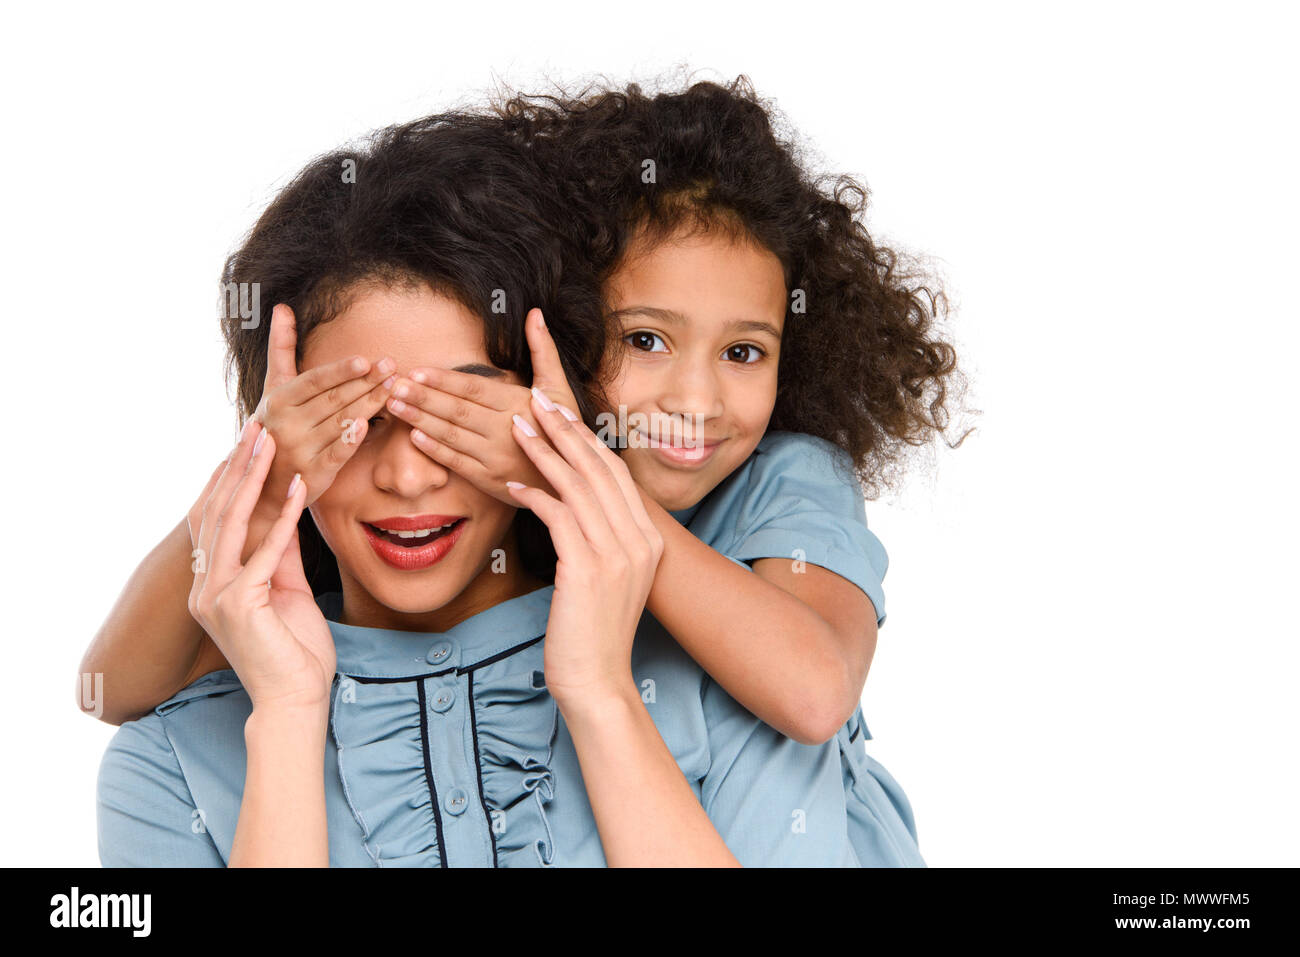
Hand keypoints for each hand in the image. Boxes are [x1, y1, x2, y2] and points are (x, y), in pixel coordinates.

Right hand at [188, 418, 334, 711]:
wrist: (296, 701)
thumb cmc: (295, 651)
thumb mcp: (287, 589)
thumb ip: (281, 553)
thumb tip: (286, 511)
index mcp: (210, 583)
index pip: (214, 518)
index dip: (228, 478)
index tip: (247, 441)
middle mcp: (204, 587)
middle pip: (217, 512)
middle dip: (237, 466)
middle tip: (256, 425)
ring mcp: (215, 597)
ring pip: (232, 523)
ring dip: (252, 478)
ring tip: (270, 441)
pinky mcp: (239, 606)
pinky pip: (264, 551)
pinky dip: (284, 517)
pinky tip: (301, 487)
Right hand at [249, 302, 396, 516]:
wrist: (264, 478)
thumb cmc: (275, 424)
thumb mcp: (274, 387)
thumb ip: (281, 349)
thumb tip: (282, 307)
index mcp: (278, 400)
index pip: (314, 381)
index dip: (340, 371)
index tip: (366, 359)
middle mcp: (287, 423)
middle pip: (333, 399)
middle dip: (365, 382)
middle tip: (392, 367)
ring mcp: (300, 449)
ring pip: (341, 422)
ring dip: (369, 405)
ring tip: (394, 389)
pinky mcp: (314, 472)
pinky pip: (337, 453)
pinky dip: (351, 440)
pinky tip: (368, 426)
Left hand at [387, 308, 579, 503]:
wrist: (571, 478)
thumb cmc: (562, 428)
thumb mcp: (559, 388)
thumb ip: (543, 351)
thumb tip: (535, 314)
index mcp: (519, 404)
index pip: (474, 389)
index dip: (443, 380)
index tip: (417, 370)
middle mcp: (505, 431)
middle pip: (456, 411)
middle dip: (422, 397)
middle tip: (394, 384)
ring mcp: (495, 458)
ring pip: (451, 435)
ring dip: (419, 420)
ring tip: (394, 405)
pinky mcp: (489, 480)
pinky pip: (456, 462)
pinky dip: (434, 450)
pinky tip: (413, 437)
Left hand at [504, 388, 663, 703]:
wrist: (597, 683)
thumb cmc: (592, 635)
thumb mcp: (607, 581)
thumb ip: (600, 543)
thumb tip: (572, 510)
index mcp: (647, 541)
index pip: (616, 475)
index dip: (587, 440)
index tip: (561, 414)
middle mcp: (639, 542)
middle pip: (600, 470)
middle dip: (566, 431)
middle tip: (537, 401)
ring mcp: (617, 555)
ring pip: (578, 486)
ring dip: (545, 452)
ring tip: (518, 426)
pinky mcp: (588, 570)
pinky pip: (559, 517)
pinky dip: (536, 495)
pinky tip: (514, 484)